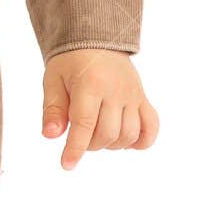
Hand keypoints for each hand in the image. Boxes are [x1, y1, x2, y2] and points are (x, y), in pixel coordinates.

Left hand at [42, 49, 158, 170]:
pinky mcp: (143, 97)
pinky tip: (126, 142)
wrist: (95, 38)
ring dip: (111, 144)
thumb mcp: (53, 80)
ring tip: (97, 134)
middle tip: (80, 136)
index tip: (67, 165)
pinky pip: (152, 126)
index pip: (84, 124)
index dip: (75, 148)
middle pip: (107, 133)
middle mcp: (116, 90)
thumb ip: (53, 109)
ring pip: (129, 134)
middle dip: (90, 144)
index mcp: (90, 84)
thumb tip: (51, 135)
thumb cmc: (70, 61)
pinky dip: (142, 140)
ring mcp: (132, 94)